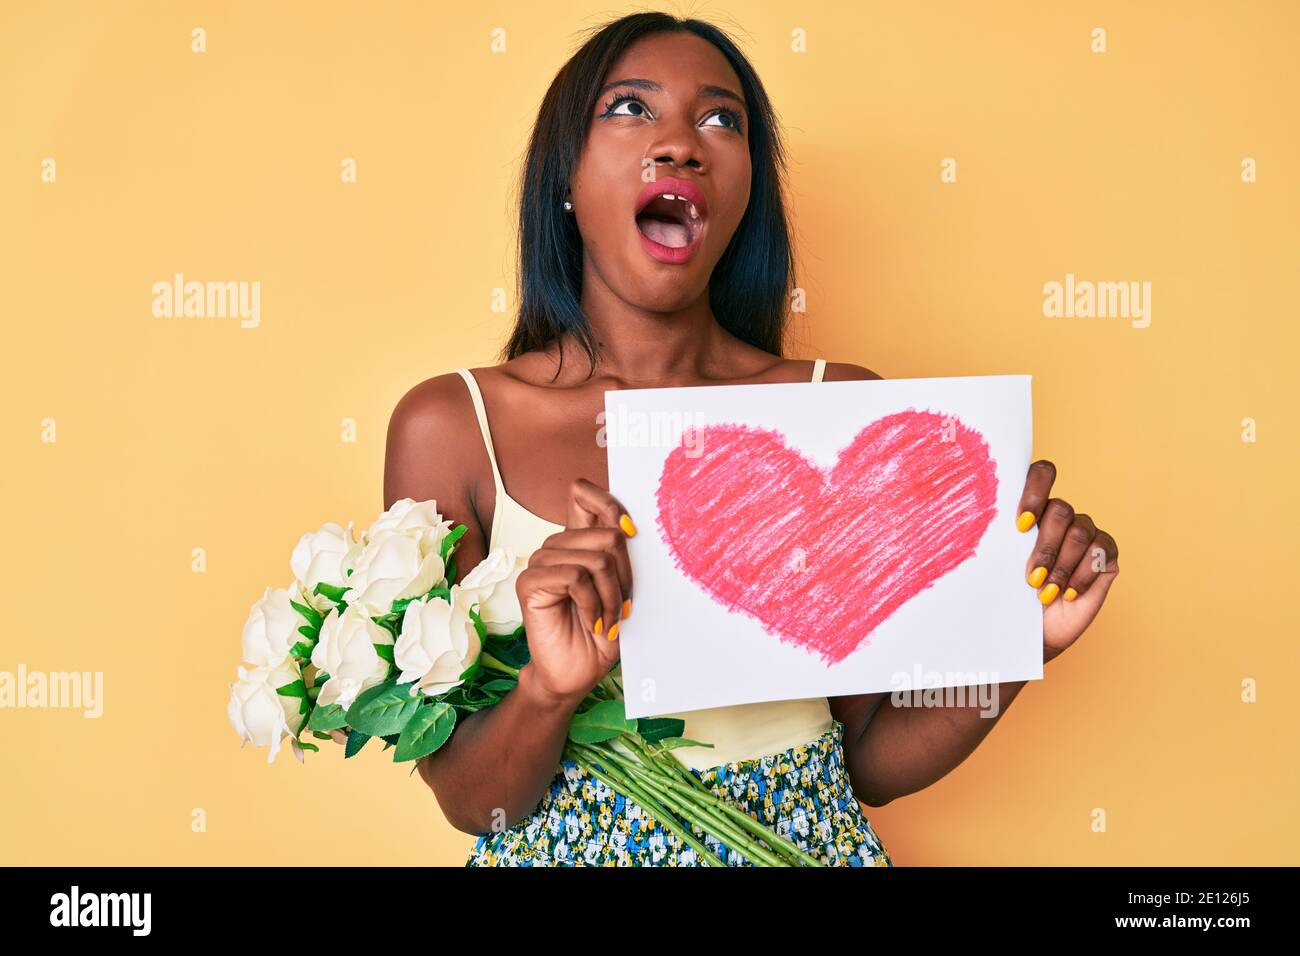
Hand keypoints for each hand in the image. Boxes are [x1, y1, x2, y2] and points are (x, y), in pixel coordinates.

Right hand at [514, 478, 634, 705]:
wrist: (577, 673)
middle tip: (622, 608)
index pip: (583, 494)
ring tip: (607, 621)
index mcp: (579, 541)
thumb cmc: (600, 633)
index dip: (609, 503)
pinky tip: (592, 621)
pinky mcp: (530, 583)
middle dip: (626, 577)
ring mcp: (541, 562)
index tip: (632, 531)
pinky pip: (576, 577)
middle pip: (609, 535)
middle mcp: (559, 546)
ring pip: (597, 559)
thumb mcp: (620, 590)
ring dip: (611, 597)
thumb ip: (620, 557)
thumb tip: (630, 527)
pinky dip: (593, 603)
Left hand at [1015, 460, 1119, 662]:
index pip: (1041, 474)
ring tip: (1046, 592)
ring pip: (1079, 532)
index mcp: (1032, 509)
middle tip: (1031, 578)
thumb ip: (1000, 540)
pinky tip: (1067, 594)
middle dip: (1044, 547)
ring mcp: (1087, 532)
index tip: (1020, 525)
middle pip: (1060, 510)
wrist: (1034, 630)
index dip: (1035, 492)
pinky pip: (1100, 552)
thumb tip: (975, 525)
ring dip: (1061, 566)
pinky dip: (1081, 576)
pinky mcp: (1106, 553)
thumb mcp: (999, 567)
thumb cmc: (1012, 596)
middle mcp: (1062, 516)